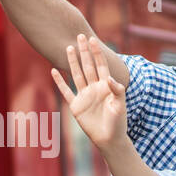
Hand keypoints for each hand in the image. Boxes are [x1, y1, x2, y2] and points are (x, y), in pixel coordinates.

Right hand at [50, 33, 126, 149]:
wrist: (109, 139)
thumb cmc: (118, 122)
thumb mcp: (121, 105)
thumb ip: (117, 90)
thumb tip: (108, 78)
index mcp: (106, 86)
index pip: (101, 65)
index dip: (97, 53)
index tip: (93, 40)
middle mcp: (94, 88)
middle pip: (88, 66)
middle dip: (85, 52)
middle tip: (80, 36)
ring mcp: (85, 96)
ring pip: (77, 75)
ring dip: (73, 62)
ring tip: (69, 48)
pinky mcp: (76, 106)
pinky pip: (66, 91)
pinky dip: (60, 82)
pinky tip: (54, 71)